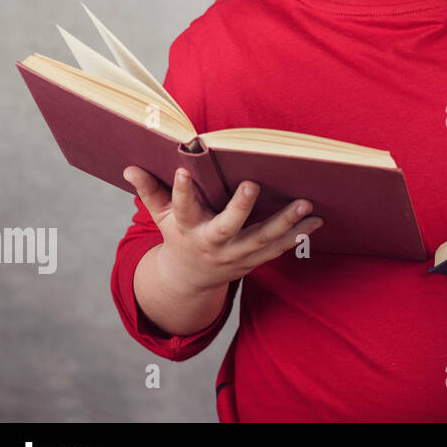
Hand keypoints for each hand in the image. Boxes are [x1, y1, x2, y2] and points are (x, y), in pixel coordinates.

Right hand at [123, 165, 323, 294]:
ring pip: (261, 240)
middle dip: (240, 207)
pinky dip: (298, 237)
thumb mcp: (161, 217)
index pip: (181, 208)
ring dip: (286, 224)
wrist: (191, 278)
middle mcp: (212, 244)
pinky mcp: (253, 261)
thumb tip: (130, 168)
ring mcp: (235, 255)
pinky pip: (278, 250)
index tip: (183, 170)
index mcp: (187, 228)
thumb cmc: (179, 235)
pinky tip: (316, 222)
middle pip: (227, 227)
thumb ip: (150, 192)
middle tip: (253, 184)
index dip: (181, 191)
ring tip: (307, 204)